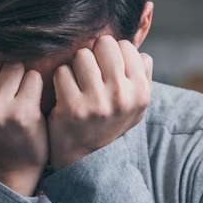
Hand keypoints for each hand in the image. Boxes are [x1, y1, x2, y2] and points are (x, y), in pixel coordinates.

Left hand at [48, 35, 153, 171]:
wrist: (85, 157)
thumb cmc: (110, 121)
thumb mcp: (135, 104)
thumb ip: (142, 75)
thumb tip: (137, 49)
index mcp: (141, 93)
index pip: (125, 46)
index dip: (113, 53)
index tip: (107, 70)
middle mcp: (122, 97)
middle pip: (104, 44)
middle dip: (94, 54)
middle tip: (90, 74)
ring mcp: (97, 103)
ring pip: (82, 55)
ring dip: (76, 66)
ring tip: (78, 84)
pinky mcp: (72, 108)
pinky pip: (62, 72)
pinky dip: (61, 80)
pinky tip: (65, 94)